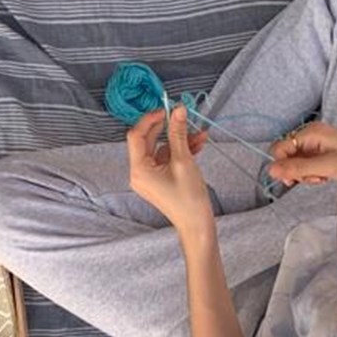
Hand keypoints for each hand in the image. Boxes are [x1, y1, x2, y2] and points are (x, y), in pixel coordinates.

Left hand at [126, 105, 213, 239]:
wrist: (197, 226)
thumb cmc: (189, 199)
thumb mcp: (184, 161)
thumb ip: (178, 133)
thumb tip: (177, 110)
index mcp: (138, 169)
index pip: (136, 136)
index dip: (150, 120)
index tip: (165, 110)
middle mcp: (139, 173)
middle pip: (149, 141)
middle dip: (168, 128)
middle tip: (182, 116)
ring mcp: (150, 176)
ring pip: (162, 148)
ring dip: (180, 139)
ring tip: (199, 134)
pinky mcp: (160, 179)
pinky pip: (168, 158)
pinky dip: (181, 150)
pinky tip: (198, 143)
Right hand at [268, 121, 336, 186]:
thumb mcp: (326, 166)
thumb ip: (298, 168)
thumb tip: (272, 170)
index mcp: (311, 132)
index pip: (280, 147)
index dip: (282, 164)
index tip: (291, 180)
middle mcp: (311, 135)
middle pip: (288, 155)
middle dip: (296, 170)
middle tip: (313, 178)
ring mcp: (317, 144)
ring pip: (297, 162)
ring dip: (306, 174)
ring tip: (322, 177)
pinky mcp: (323, 153)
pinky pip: (308, 165)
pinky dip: (313, 173)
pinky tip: (325, 176)